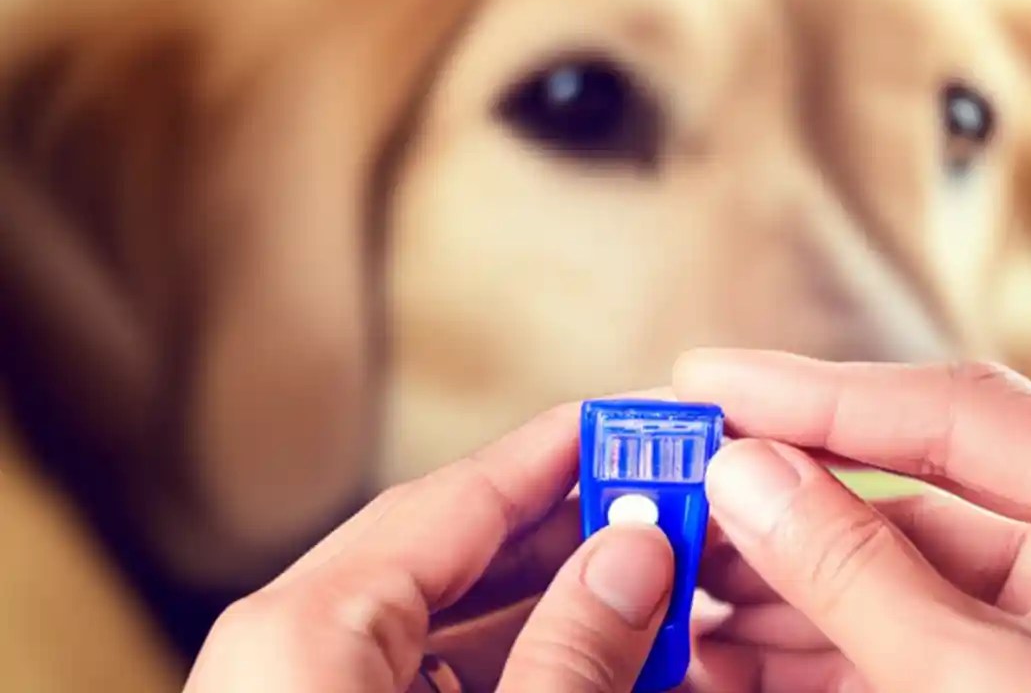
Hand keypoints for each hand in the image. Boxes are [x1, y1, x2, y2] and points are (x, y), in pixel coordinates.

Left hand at [181, 397, 844, 692]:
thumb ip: (574, 650)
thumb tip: (638, 549)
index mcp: (309, 627)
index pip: (458, 496)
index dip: (561, 454)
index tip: (641, 423)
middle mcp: (298, 645)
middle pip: (459, 550)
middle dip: (575, 529)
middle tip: (672, 506)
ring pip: (457, 620)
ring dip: (562, 602)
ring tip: (663, 584)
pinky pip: (443, 680)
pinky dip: (527, 666)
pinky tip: (612, 660)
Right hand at [675, 350, 1030, 692]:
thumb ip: (856, 575)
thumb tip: (743, 472)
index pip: (958, 412)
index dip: (816, 392)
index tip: (704, 382)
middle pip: (925, 484)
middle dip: (792, 495)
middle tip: (680, 486)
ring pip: (911, 564)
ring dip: (796, 577)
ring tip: (688, 582)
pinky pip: (924, 630)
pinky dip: (833, 637)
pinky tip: (744, 646)